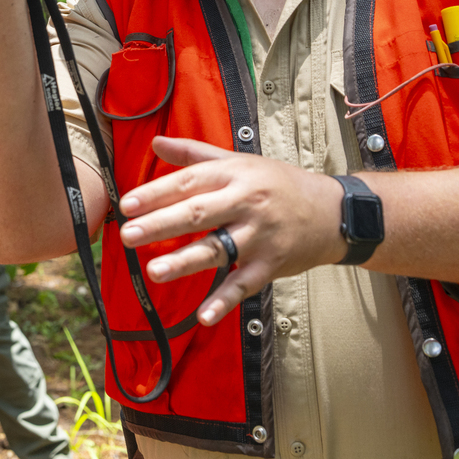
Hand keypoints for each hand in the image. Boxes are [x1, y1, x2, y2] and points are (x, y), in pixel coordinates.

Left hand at [118, 136, 347, 325]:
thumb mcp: (238, 161)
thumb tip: (156, 143)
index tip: (127, 204)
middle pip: (197, 214)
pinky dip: (224, 301)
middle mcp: (245, 203)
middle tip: (127, 235)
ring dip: (184, 262)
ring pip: (217, 250)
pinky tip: (203, 316)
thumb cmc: (277, 183)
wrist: (331, 211)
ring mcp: (259, 236)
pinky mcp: (270, 265)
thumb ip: (194, 154)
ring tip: (153, 271)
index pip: (188, 182)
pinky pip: (244, 285)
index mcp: (234, 174)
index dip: (156, 193)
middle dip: (160, 225)